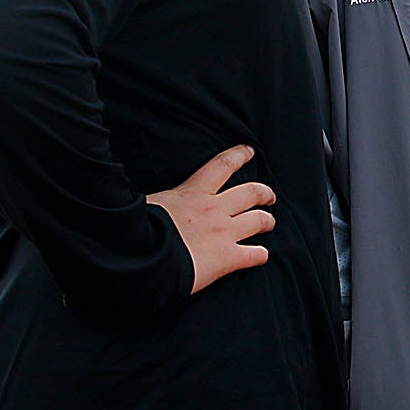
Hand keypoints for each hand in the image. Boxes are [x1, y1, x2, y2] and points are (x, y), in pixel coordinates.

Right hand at [147, 145, 275, 293]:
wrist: (145, 258)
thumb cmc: (140, 230)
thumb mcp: (149, 203)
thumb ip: (163, 200)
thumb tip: (152, 200)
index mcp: (194, 192)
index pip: (222, 165)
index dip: (239, 155)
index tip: (249, 150)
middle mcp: (215, 209)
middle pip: (251, 193)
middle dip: (264, 193)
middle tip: (269, 196)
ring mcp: (224, 232)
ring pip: (259, 220)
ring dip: (267, 221)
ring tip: (268, 223)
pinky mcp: (228, 258)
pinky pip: (255, 254)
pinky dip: (261, 254)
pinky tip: (261, 255)